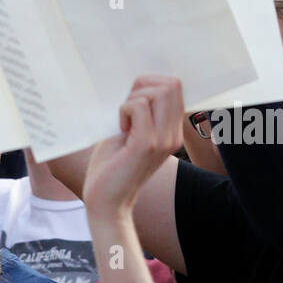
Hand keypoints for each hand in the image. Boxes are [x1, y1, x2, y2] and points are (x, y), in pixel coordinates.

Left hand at [81, 76, 184, 217]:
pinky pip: (138, 106)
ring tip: (122, 121)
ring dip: (132, 99)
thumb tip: (139, 81)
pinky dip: (123, 110)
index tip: (132, 100)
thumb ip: (140, 110)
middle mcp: (173, 135)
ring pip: (159, 92)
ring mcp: (163, 139)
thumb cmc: (111, 166)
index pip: (176, 87)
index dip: (151, 83)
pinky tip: (119, 130)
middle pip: (171, 84)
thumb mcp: (129, 132)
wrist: (106, 201)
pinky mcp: (147, 144)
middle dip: (143, 86)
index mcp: (172, 131)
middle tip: (125, 108)